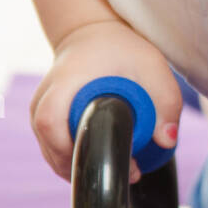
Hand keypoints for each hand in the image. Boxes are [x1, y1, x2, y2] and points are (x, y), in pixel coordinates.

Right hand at [30, 20, 183, 183]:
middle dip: (80, 166)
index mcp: (65, 81)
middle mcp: (44, 96)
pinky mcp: (43, 118)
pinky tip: (98, 163)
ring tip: (115, 170)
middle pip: (49, 143)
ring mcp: (39, 108)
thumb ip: (166, 101)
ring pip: (48, 150)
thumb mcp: (152, 67)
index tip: (109, 161)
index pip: (51, 122)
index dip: (72, 149)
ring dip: (76, 167)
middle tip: (120, 173)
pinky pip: (52, 146)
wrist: (94, 34)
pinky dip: (72, 159)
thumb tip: (168, 141)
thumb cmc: (122, 49)